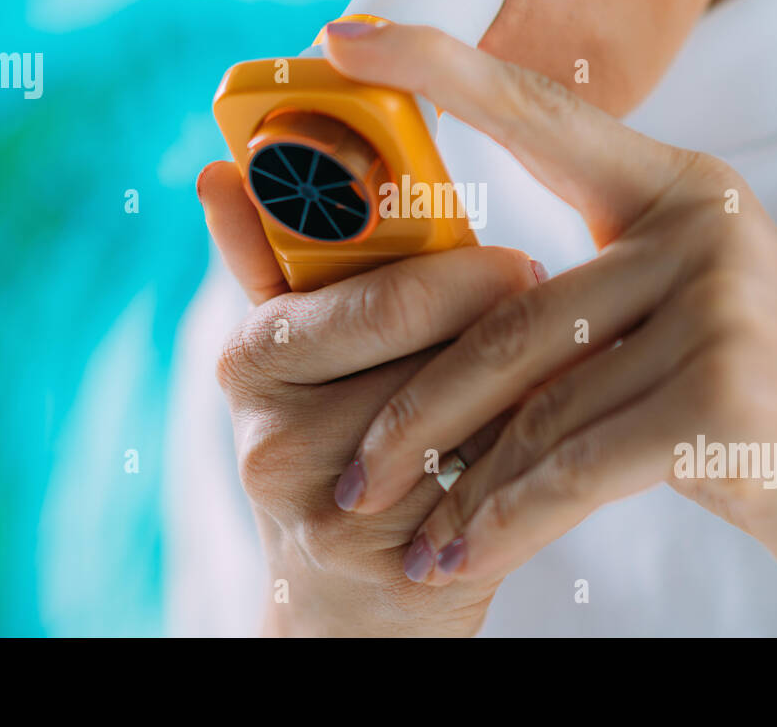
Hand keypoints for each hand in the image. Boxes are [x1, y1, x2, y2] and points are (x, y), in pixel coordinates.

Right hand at [196, 161, 539, 635]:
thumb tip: (222, 171)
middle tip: (555, 313)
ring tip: (555, 368)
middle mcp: (279, 440)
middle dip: (513, 331)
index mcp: (252, 359)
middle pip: (443, 360)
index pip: (386, 300)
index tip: (516, 265)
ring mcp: (340, 514)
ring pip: (482, 418)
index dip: (469, 277)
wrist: (341, 606)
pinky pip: (503, 486)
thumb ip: (268, 263)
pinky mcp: (406, 568)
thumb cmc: (328, 450)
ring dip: (536, 387)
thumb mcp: (289, 360)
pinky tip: (548, 437)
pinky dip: (540, 452)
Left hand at [321, 20, 776, 635]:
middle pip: (510, 317)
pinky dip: (506, 524)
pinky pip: (574, 467)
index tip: (345, 36)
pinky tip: (461, 559)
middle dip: (415, 410)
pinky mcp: (727, 394)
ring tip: (399, 535)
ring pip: (535, 403)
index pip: (545, 113)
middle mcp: (699, 230)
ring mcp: (719, 308)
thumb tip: (457, 346)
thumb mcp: (697, 323)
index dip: (440, 68)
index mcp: (682, 192)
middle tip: (350, 475)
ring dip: (455, 485)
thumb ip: (599, 305)